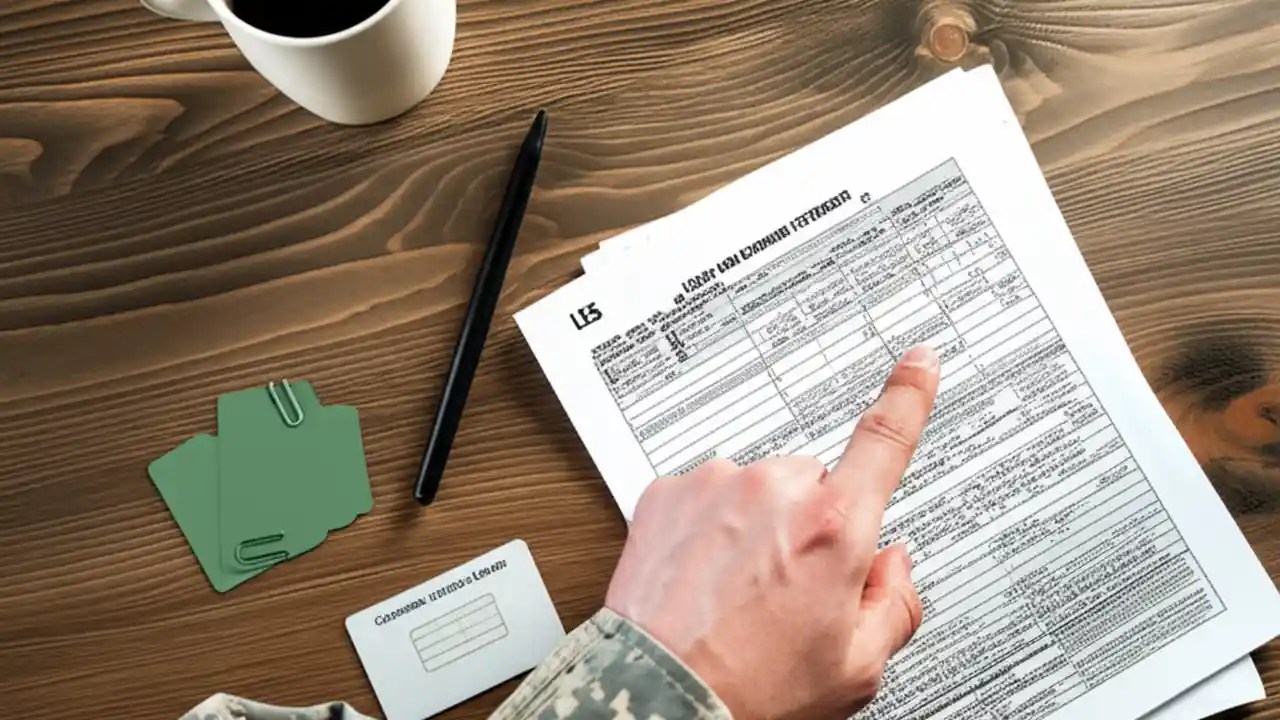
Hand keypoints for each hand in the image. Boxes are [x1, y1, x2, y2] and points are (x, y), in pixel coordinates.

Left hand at [605, 345, 940, 719]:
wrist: (658, 698)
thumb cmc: (751, 690)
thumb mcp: (855, 668)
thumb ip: (894, 605)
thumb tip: (892, 565)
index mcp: (834, 527)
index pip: (885, 441)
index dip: (908, 395)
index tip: (918, 362)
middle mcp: (775, 492)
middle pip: (815, 483)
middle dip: (812, 521)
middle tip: (788, 586)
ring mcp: (715, 486)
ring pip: (757, 489)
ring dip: (754, 524)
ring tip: (736, 591)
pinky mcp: (666, 493)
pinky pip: (705, 497)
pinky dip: (708, 528)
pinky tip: (702, 578)